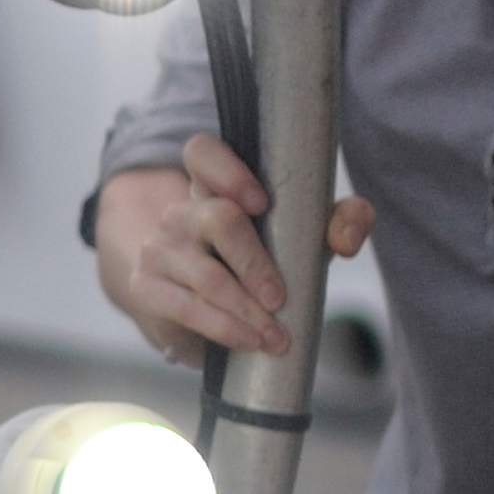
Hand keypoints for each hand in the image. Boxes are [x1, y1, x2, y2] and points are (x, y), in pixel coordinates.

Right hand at [93, 136, 374, 361]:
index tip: (262, 203)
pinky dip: (224, 327)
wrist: (193, 311)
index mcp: (214, 189)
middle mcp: (182, 212)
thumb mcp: (300, 239)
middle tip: (279, 299)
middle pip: (218, 219)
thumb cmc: (256, 265)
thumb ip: (340, 222)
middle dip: (255, 263)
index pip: (202, 153)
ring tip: (275, 336)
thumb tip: (346, 237)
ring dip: (246, 309)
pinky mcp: (147, 287)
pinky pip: (187, 307)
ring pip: (206, 274)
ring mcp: (160, 249)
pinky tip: (248, 340)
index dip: (227, 170)